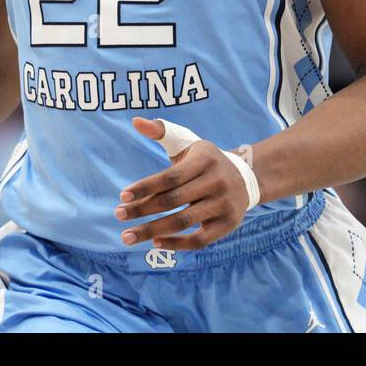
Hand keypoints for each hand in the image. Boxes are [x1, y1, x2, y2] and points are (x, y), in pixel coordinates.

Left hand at [114, 117, 250, 249]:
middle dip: (142, 210)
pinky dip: (176, 243)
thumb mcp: (188, 142)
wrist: (247, 178)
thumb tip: (136, 122)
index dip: (145, 187)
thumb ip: (161, 131)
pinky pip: (199, 240)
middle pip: (173, 200)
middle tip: (118, 215)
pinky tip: (155, 242)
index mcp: (204, 160)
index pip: (170, 177)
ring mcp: (223, 205)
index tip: (122, 196)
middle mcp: (216, 182)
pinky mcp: (228, 224)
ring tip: (128, 236)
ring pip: (183, 221)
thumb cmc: (206, 161)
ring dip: (152, 231)